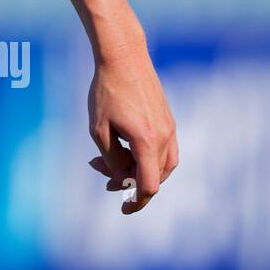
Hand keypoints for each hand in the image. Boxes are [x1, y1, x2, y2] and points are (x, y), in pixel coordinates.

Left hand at [87, 39, 177, 213]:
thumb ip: (111, 157)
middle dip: (128, 181)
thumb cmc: (107, 91)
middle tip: (99, 169)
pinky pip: (163, 150)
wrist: (125, 58)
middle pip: (154, 177)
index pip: (149, 185)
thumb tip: (120, 175)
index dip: (137, 202)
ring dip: (138, 169)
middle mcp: (164, 137)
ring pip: (161, 165)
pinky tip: (126, 147)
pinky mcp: (168, 121)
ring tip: (110, 159)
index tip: (124, 210)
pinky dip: (147, 157)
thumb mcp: (99, 128)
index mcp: (147, 141)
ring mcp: (170, 129)